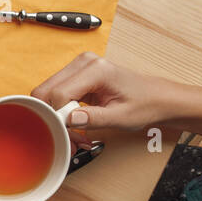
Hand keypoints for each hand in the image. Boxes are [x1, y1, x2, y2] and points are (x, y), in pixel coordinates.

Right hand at [32, 53, 170, 142]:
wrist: (155, 97)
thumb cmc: (144, 104)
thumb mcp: (121, 117)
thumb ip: (94, 119)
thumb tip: (69, 120)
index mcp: (96, 70)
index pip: (59, 93)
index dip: (59, 118)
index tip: (69, 134)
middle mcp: (83, 63)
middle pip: (47, 91)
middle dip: (53, 118)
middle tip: (69, 137)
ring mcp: (78, 67)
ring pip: (47, 93)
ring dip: (56, 116)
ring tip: (75, 133)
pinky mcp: (76, 75)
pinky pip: (56, 94)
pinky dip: (61, 112)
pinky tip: (75, 123)